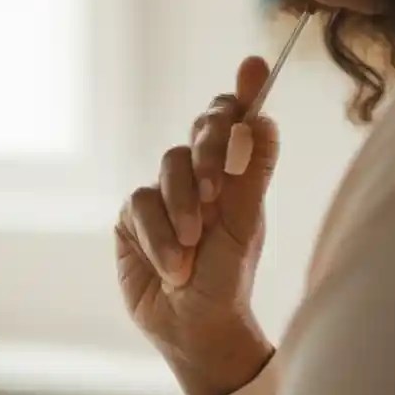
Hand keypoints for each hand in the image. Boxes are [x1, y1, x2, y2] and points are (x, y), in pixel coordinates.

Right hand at [115, 57, 277, 394]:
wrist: (194, 326)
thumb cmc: (227, 279)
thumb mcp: (244, 225)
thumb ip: (250, 170)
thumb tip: (263, 118)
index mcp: (232, 173)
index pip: (234, 121)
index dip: (244, 93)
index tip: (256, 67)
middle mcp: (196, 176)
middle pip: (199, 133)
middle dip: (209, 154)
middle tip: (215, 190)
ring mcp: (161, 195)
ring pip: (167, 168)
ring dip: (182, 209)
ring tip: (192, 248)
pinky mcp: (131, 218)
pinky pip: (140, 205)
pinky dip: (159, 236)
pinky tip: (172, 265)